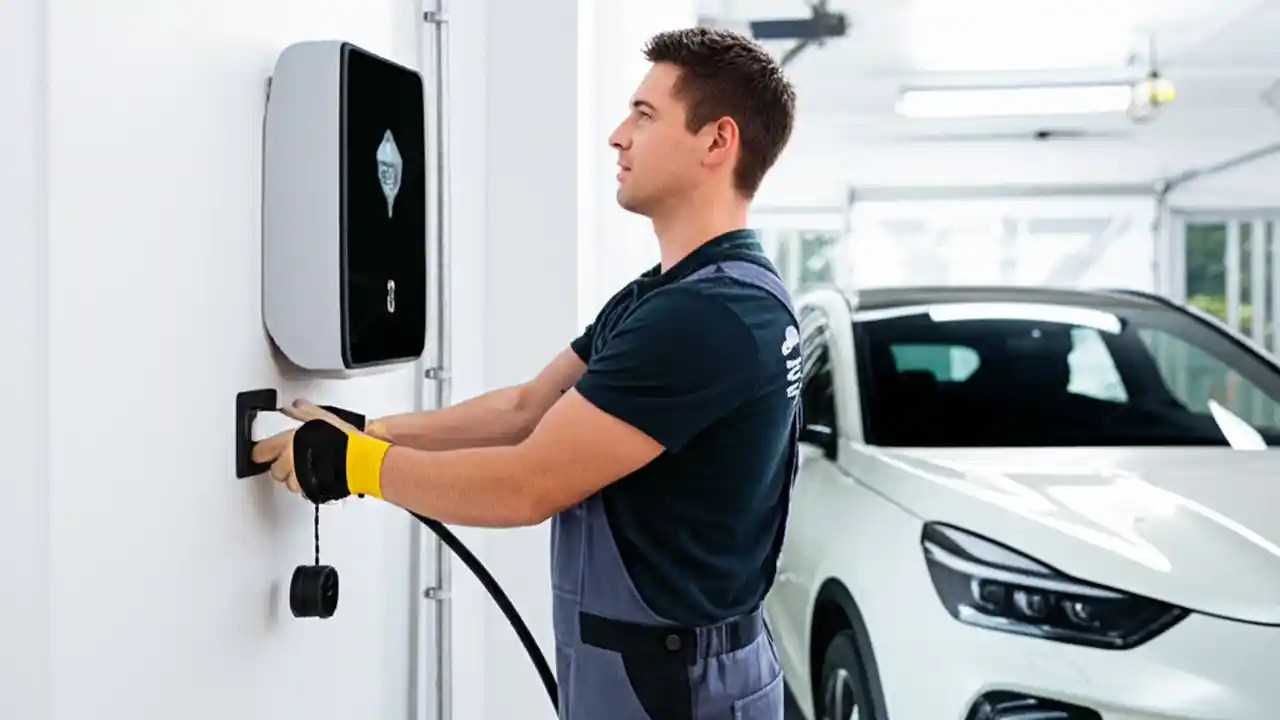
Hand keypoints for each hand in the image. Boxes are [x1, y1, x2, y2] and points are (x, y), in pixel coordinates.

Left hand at [251, 399, 390, 501]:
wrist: (359, 460)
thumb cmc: (343, 439)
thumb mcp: (322, 417)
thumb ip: (305, 411)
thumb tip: (296, 405)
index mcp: (289, 442)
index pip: (262, 450)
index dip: (261, 452)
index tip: (259, 453)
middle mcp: (291, 462)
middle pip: (275, 471)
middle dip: (280, 466)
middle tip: (287, 460)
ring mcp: (301, 479)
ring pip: (290, 484)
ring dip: (294, 478)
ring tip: (303, 470)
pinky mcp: (313, 491)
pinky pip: (305, 491)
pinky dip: (308, 486)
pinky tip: (315, 478)